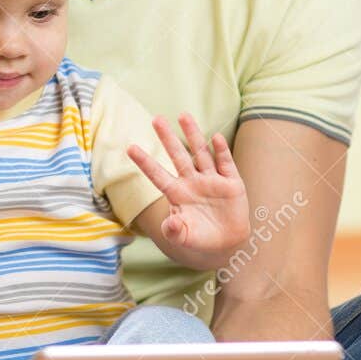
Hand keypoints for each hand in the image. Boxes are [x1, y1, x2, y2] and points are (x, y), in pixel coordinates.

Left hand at [126, 114, 248, 261]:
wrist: (227, 243)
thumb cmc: (199, 238)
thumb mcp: (184, 237)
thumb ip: (174, 231)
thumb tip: (168, 224)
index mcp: (177, 193)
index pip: (157, 175)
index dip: (145, 162)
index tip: (130, 148)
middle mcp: (192, 182)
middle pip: (178, 156)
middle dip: (167, 138)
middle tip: (156, 119)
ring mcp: (211, 180)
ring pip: (201, 153)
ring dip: (193, 135)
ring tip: (183, 116)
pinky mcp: (231, 183)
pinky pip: (225, 164)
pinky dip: (221, 151)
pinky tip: (215, 138)